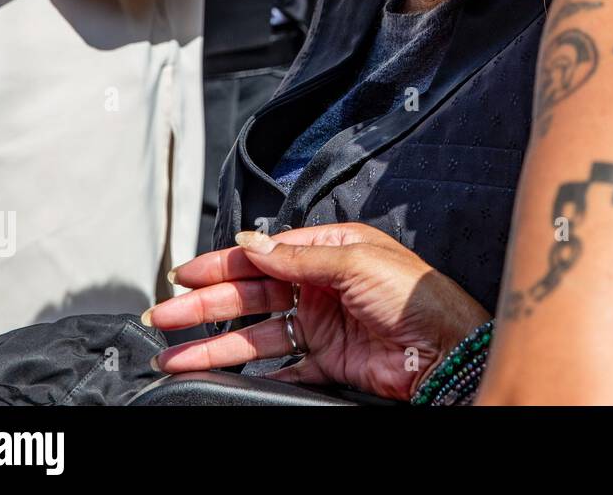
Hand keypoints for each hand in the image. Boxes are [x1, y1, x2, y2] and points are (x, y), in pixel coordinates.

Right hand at [145, 223, 490, 400]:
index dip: (224, 263)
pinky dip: (247, 369)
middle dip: (206, 303)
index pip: (265, 253)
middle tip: (166, 313)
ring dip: (215, 342)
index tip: (188, 274)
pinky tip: (217, 371)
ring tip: (175, 352)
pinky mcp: (327, 360)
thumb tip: (254, 241)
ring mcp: (322, 323)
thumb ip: (297, 256)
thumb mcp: (354, 261)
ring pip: (256, 331)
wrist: (446, 348)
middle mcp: (322, 285)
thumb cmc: (416, 295)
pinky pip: (278, 364)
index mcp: (330, 249)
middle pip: (252, 292)